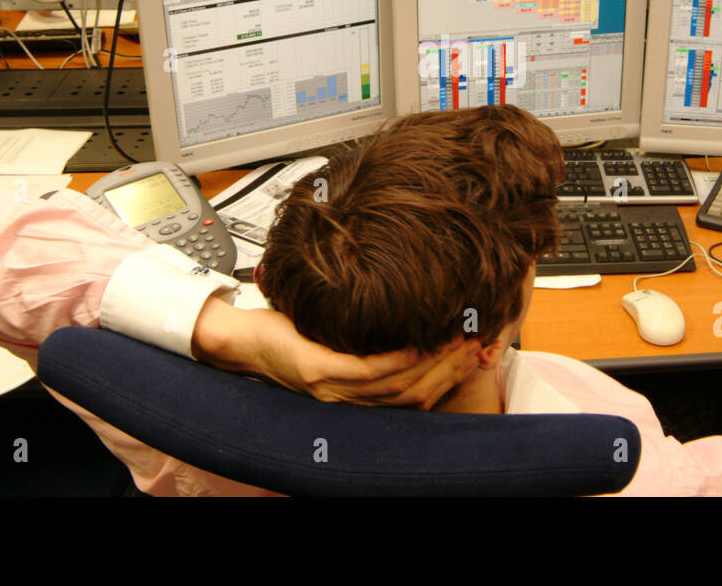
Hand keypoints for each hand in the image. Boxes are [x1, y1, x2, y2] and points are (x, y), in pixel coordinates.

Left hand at [192, 297, 480, 408]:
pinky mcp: (318, 373)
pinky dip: (398, 360)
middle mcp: (348, 402)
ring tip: (459, 342)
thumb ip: (371, 341)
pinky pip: (367, 372)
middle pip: (416, 395)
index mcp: (356, 398)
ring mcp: (334, 392)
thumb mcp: (338, 341)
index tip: (477, 356)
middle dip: (453, 370)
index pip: (416, 397)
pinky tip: (417, 346)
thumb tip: (411, 319)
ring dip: (435, 365)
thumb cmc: (290, 337)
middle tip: (480, 347)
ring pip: (399, 387)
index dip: (451, 379)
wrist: (241, 341)